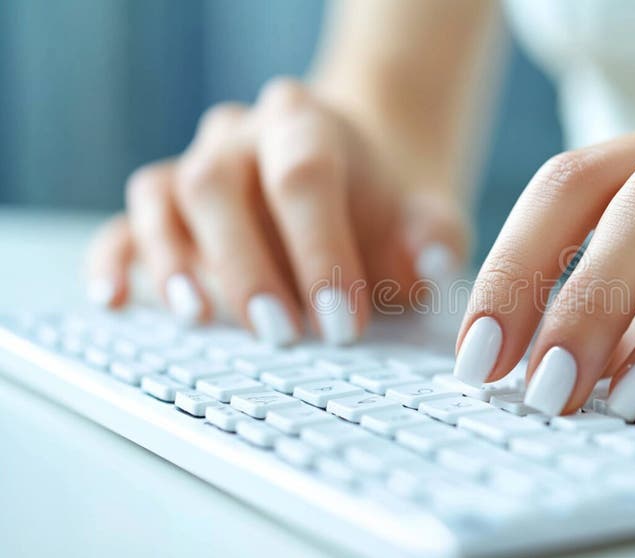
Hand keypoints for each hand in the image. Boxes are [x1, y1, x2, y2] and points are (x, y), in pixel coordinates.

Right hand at [85, 78, 467, 344]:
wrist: (356, 176)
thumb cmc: (387, 210)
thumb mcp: (428, 221)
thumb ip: (435, 239)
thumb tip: (428, 265)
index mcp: (308, 123)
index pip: (303, 175)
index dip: (320, 251)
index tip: (341, 323)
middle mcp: (242, 134)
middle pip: (220, 182)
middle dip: (248, 266)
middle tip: (281, 335)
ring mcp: (196, 162)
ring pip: (164, 194)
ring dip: (175, 260)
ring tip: (198, 320)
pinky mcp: (164, 204)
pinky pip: (122, 224)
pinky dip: (115, 262)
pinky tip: (118, 303)